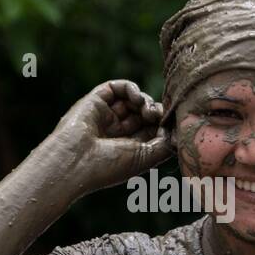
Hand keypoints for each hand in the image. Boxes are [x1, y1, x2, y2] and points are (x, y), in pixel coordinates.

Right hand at [49, 79, 172, 195]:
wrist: (75, 161)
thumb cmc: (108, 166)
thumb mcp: (144, 158)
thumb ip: (165, 145)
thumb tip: (178, 133)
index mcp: (127, 148)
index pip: (152, 131)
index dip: (163, 125)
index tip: (172, 126)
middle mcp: (116, 132)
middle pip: (144, 114)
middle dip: (155, 113)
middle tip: (158, 116)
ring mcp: (106, 115)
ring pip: (133, 100)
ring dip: (145, 101)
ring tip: (147, 110)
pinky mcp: (96, 100)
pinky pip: (117, 87)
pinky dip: (131, 88)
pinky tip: (137, 97)